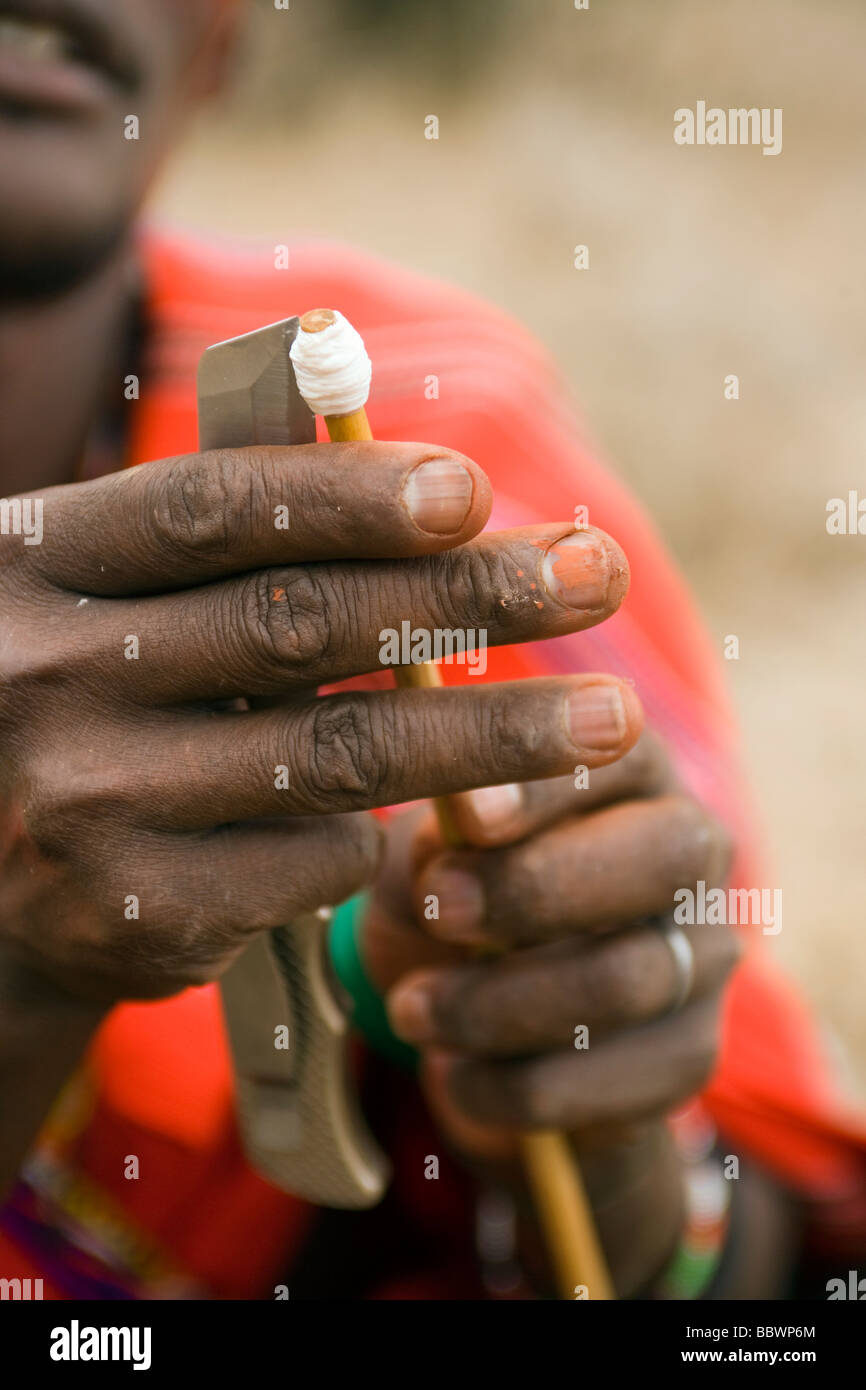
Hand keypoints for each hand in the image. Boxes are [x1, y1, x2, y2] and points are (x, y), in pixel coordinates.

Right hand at [0, 443, 636, 1004]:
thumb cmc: (97, 698)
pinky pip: (314, 860)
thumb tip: (413, 464)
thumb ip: (231, 531)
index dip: (347, 494)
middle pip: (298, 627)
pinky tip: (409, 818)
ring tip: (608, 719)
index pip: (209, 509)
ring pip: (337, 756)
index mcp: (36, 563)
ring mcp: (88, 804)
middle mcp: (46, 678)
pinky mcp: (136, 914)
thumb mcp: (114, 596)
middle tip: (597, 580)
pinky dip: (382, 832)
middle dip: (469, 599)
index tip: (473, 489)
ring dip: (493, 734)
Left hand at [368, 733, 736, 1154]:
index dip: (549, 784)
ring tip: (412, 1010)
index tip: (468, 816)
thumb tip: (449, 845)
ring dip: (501, 1004)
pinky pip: (622, 1082)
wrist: (470, 1024)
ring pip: (631, 978)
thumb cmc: (447, 898)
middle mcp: (690, 851)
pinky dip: (517, 1089)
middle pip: (665, 854)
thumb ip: (432, 843)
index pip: (620, 749)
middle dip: (539, 887)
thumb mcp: (419, 857)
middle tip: (439, 912)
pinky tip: (456, 1074)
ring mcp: (704, 956)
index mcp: (629, 771)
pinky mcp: (690, 1053)